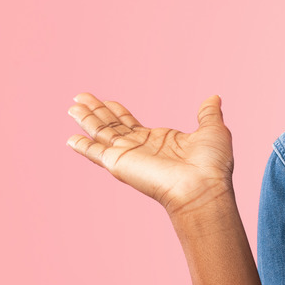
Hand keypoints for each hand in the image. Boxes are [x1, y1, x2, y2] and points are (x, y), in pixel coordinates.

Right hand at [65, 92, 236, 215]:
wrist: (202, 188)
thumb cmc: (211, 166)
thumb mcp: (212, 130)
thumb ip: (207, 114)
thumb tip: (213, 98)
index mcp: (158, 140)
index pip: (130, 123)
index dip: (116, 111)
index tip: (105, 100)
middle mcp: (140, 148)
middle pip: (111, 126)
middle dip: (95, 111)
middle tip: (79, 97)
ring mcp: (128, 156)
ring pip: (101, 134)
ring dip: (86, 120)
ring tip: (72, 107)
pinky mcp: (119, 164)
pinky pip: (96, 153)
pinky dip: (83, 146)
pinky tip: (71, 139)